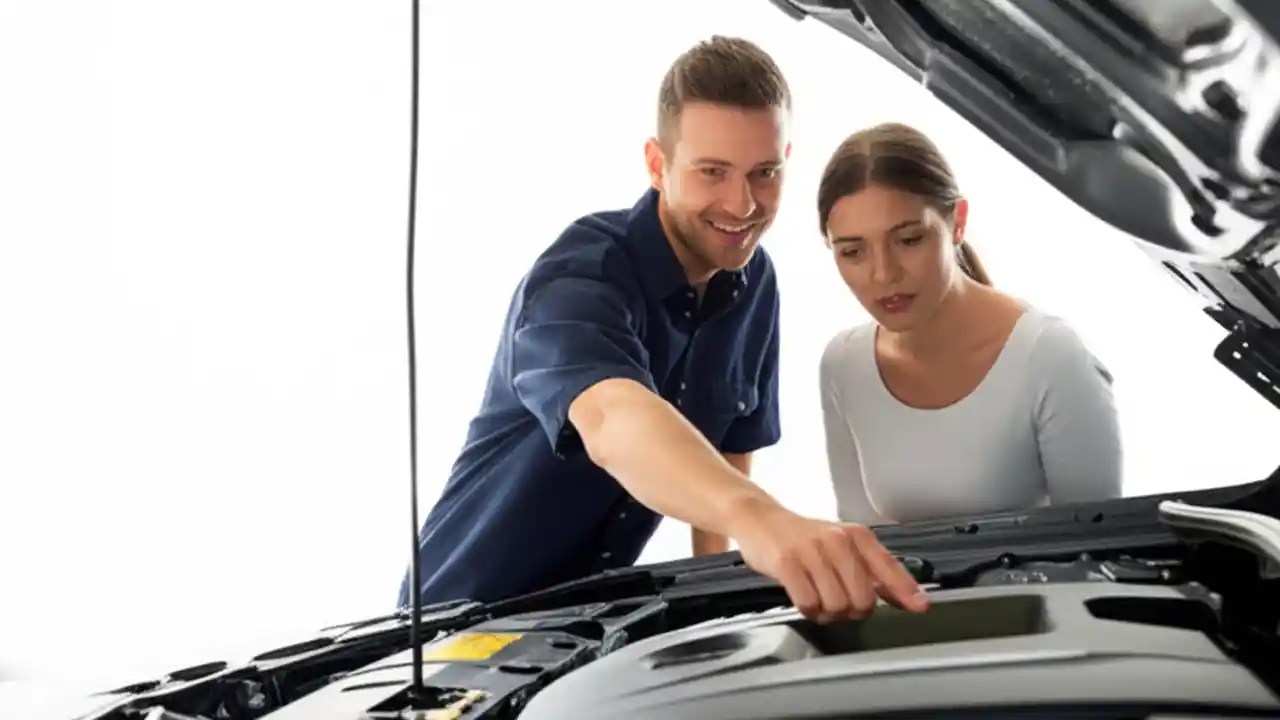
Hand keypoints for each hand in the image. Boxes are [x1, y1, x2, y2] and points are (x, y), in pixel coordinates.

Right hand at [728, 498, 929, 622]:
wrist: (760, 518)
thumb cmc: (803, 537)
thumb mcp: (842, 545)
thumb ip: (873, 572)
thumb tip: (908, 597)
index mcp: (856, 535)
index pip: (889, 568)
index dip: (905, 591)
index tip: (920, 606)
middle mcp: (838, 540)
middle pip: (862, 599)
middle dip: (851, 610)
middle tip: (837, 601)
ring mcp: (812, 551)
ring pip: (836, 605)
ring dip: (826, 612)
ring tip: (817, 598)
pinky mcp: (787, 562)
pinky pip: (808, 603)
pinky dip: (808, 609)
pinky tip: (803, 598)